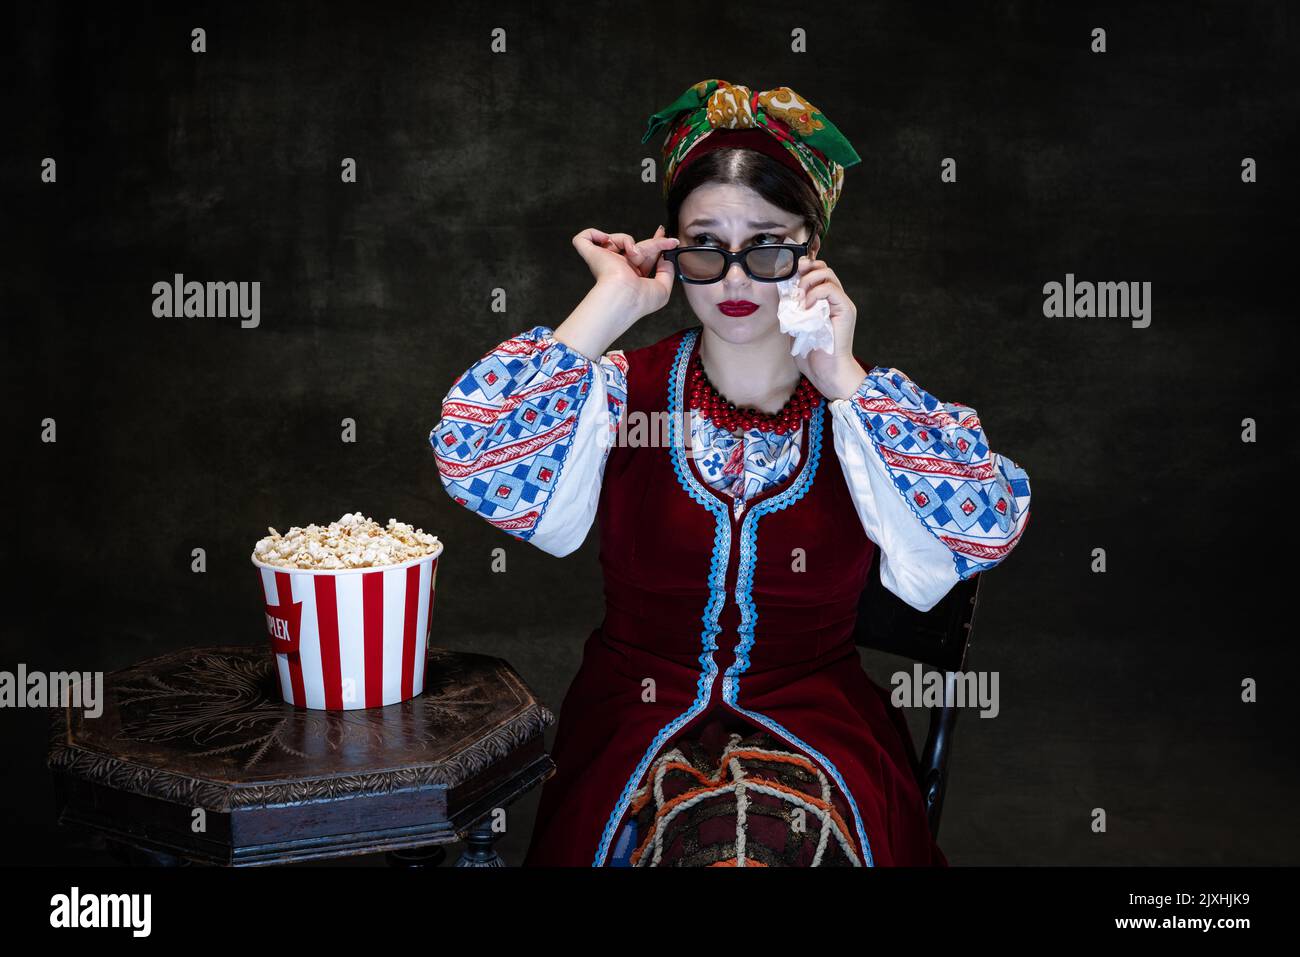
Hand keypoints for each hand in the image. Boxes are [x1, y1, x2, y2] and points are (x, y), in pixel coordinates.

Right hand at [571, 226, 679, 319]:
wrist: (623, 295)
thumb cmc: (640, 300)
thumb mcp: (663, 289)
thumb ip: (667, 271)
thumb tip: (665, 257)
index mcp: (632, 276)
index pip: (643, 256)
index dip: (654, 243)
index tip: (662, 233)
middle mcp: (618, 267)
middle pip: (638, 247)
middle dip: (653, 241)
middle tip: (663, 233)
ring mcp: (604, 260)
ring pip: (619, 238)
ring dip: (629, 241)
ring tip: (633, 254)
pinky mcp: (591, 254)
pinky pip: (584, 238)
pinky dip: (594, 234)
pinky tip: (605, 240)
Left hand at [790, 254, 868, 399]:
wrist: (827, 373)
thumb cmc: (812, 355)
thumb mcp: (795, 327)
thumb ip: (792, 310)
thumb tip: (782, 294)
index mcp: (824, 302)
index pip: (816, 274)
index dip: (802, 270)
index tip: (788, 278)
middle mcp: (835, 299)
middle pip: (823, 268)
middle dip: (805, 271)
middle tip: (793, 286)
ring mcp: (842, 303)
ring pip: (827, 274)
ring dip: (808, 281)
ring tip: (799, 298)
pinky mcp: (846, 310)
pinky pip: (830, 289)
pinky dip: (814, 293)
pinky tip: (805, 307)